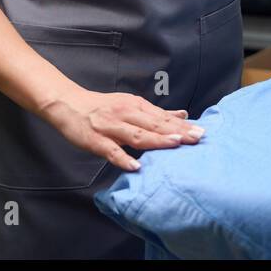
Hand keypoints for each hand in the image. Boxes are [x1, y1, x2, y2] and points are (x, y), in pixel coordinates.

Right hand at [41, 87, 205, 171]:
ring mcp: (110, 127)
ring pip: (137, 135)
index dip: (182, 126)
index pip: (162, 117)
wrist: (68, 104)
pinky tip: (136, 166)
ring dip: (157, 140)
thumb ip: (156, 113)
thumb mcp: (131, 104)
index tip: (202, 131)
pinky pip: (111, 151)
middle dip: (177, 132)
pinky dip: (123, 158)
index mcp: (135, 106)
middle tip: (198, 138)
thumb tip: (183, 116)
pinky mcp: (96, 140)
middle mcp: (125, 114)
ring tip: (175, 145)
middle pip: (154, 124)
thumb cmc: (102, 107)